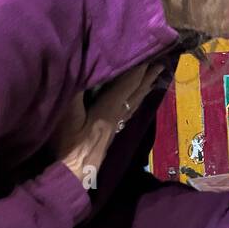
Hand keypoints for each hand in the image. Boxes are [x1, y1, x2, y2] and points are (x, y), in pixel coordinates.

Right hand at [54, 63, 163, 186]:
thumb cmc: (69, 143)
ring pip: (134, 102)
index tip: (149, 54)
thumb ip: (76, 91)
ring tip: (155, 78)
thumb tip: (84, 68)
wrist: (73, 173)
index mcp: (109, 108)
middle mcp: (117, 116)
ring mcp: (115, 126)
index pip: (127, 85)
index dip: (138, 69)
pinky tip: (135, 101)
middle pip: (136, 93)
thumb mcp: (67, 115)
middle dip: (147, 77)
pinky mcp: (111, 133)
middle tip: (161, 63)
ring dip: (144, 88)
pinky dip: (135, 100)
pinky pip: (128, 111)